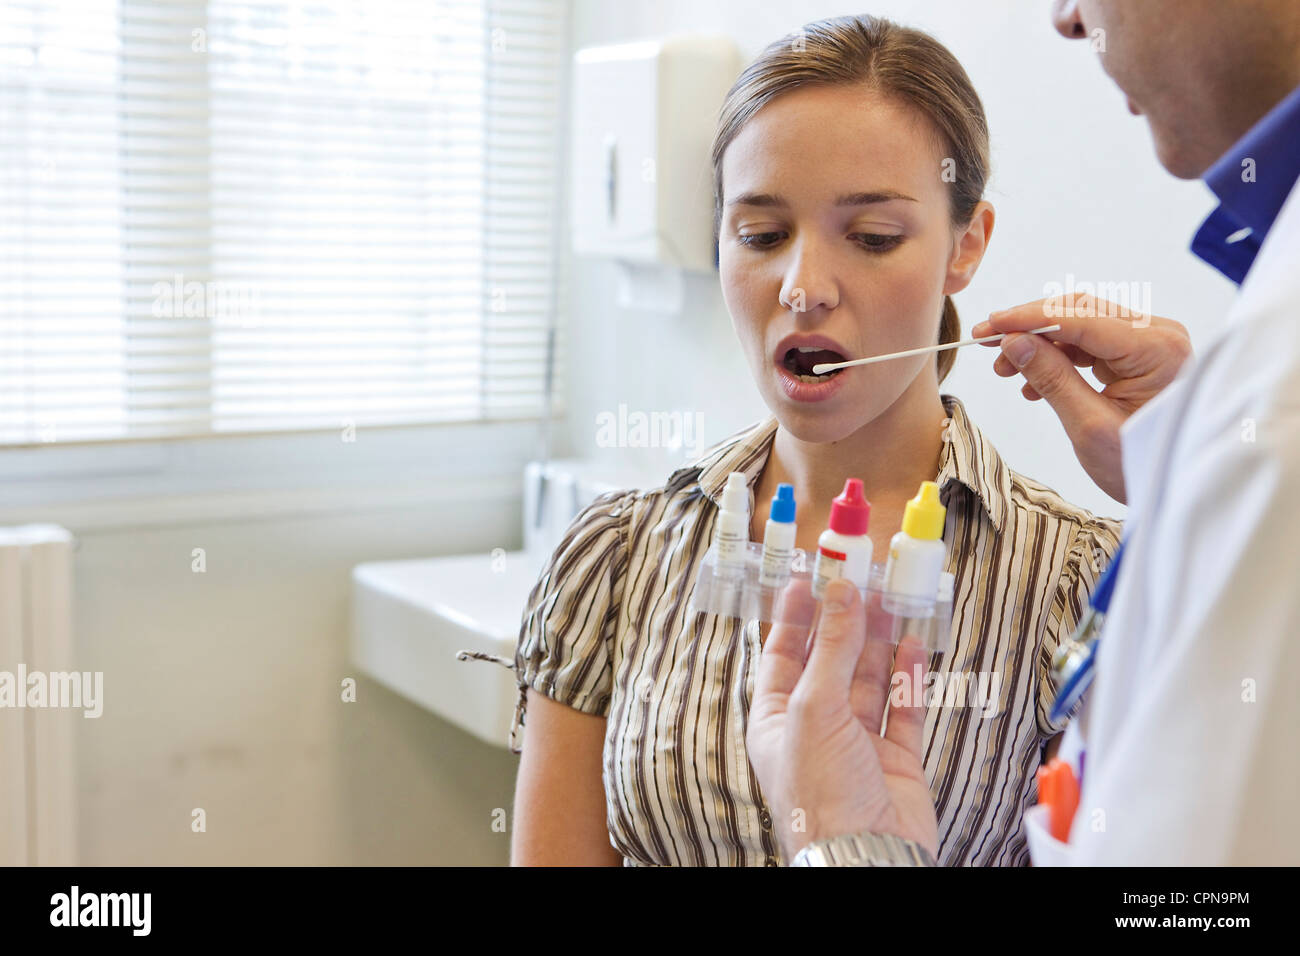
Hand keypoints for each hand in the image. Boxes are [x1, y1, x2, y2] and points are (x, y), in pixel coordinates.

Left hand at [747, 576, 936, 860]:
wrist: (866, 853)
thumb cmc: (820, 796)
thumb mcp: (815, 708)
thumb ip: (831, 648)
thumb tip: (840, 595)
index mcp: (777, 722)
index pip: (782, 657)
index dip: (795, 618)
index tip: (807, 579)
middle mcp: (815, 730)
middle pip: (830, 663)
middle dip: (844, 623)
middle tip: (860, 582)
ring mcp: (857, 744)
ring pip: (868, 680)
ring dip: (878, 642)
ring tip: (889, 601)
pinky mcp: (896, 759)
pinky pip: (902, 708)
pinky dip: (908, 676)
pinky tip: (912, 644)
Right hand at [972, 294, 1191, 502]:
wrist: (1176, 485)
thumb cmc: (1141, 462)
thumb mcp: (1089, 426)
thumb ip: (1052, 379)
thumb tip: (1015, 342)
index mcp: (1156, 349)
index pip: (1082, 318)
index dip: (1030, 318)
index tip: (991, 325)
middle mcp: (1157, 335)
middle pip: (1080, 313)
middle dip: (1030, 327)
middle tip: (987, 341)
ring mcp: (1149, 343)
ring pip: (1079, 326)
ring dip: (1039, 344)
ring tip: (1005, 368)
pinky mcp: (1138, 355)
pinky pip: (1088, 344)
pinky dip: (1056, 358)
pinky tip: (1031, 383)